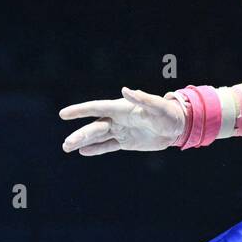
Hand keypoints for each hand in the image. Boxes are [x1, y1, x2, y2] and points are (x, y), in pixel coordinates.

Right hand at [59, 87, 185, 154]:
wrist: (177, 126)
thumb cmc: (169, 113)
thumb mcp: (157, 107)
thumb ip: (142, 99)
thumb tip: (126, 90)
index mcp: (121, 108)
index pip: (96, 108)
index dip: (80, 111)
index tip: (64, 114)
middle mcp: (117, 119)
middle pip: (95, 127)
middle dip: (80, 135)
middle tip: (66, 144)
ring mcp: (120, 130)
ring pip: (98, 137)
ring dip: (83, 141)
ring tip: (67, 147)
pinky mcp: (126, 142)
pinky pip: (108, 146)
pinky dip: (96, 149)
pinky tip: (83, 152)